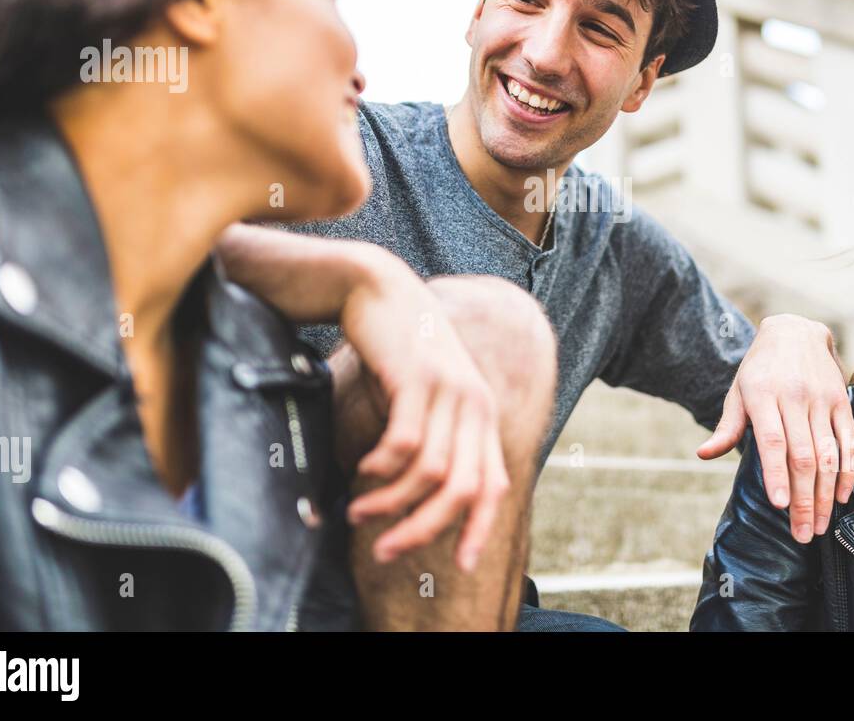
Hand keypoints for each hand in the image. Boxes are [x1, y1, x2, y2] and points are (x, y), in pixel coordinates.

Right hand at [333, 254, 509, 572]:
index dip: (478, 529)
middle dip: (425, 530)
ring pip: (431, 472)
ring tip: (359, 511)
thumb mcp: (429, 394)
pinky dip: (381, 468)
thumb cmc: (399, 348)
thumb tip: (424, 496)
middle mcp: (476, 405)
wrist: (378, 288)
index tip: (458, 565)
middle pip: (463, 490)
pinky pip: (404, 443)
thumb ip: (437, 435)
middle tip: (387, 551)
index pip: (494, 486)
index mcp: (483, 415)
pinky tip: (360, 470)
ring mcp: (451, 390)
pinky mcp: (419, 378)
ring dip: (391, 502)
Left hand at [697, 314, 853, 542]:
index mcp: (763, 395)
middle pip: (802, 455)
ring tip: (820, 525)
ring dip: (826, 494)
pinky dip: (848, 471)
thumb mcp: (737, 391)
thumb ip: (726, 426)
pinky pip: (850, 441)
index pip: (772, 441)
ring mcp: (822, 399)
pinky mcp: (842, 401)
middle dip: (804, 499)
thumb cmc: (760, 368)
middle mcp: (795, 397)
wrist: (795, 329)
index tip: (780, 506)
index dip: (777, 474)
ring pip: (828, 454)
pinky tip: (841, 496)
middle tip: (803, 533)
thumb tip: (704, 454)